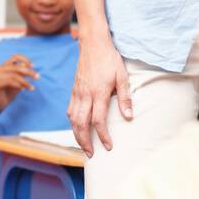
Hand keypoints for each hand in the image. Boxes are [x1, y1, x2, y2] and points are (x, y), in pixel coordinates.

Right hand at [0, 54, 37, 110]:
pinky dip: (18, 85)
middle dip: (29, 72)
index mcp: (3, 66)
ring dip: (25, 82)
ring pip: (14, 75)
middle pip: (17, 67)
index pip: (15, 57)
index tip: (33, 66)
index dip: (25, 59)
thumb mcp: (17, 81)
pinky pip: (10, 82)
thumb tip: (30, 67)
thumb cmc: (8, 92)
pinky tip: (23, 90)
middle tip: (37, 77)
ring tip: (32, 88)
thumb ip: (21, 74)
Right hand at [68, 38, 131, 155]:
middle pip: (81, 124)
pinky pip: (70, 110)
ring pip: (72, 119)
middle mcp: (85, 95)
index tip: (108, 146)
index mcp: (98, 93)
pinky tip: (77, 127)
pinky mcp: (73, 89)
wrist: (93, 43)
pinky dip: (72, 122)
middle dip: (85, 141)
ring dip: (76, 134)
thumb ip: (125, 97)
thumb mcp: (122, 76)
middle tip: (91, 154)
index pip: (98, 121)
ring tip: (83, 145)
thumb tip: (129, 117)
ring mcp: (77, 92)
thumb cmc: (110, 59)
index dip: (103, 136)